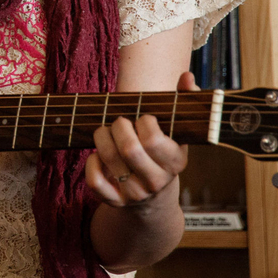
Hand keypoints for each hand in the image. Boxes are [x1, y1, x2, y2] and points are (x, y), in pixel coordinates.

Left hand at [85, 71, 197, 208]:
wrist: (155, 199)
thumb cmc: (163, 153)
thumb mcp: (177, 131)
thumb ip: (184, 100)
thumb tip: (187, 77)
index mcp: (175, 162)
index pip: (154, 140)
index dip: (143, 122)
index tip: (143, 118)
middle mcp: (156, 181)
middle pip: (129, 149)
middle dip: (118, 126)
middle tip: (119, 122)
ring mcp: (135, 193)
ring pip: (108, 160)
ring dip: (101, 137)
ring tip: (106, 131)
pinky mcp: (115, 201)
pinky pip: (94, 181)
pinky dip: (91, 163)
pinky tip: (97, 155)